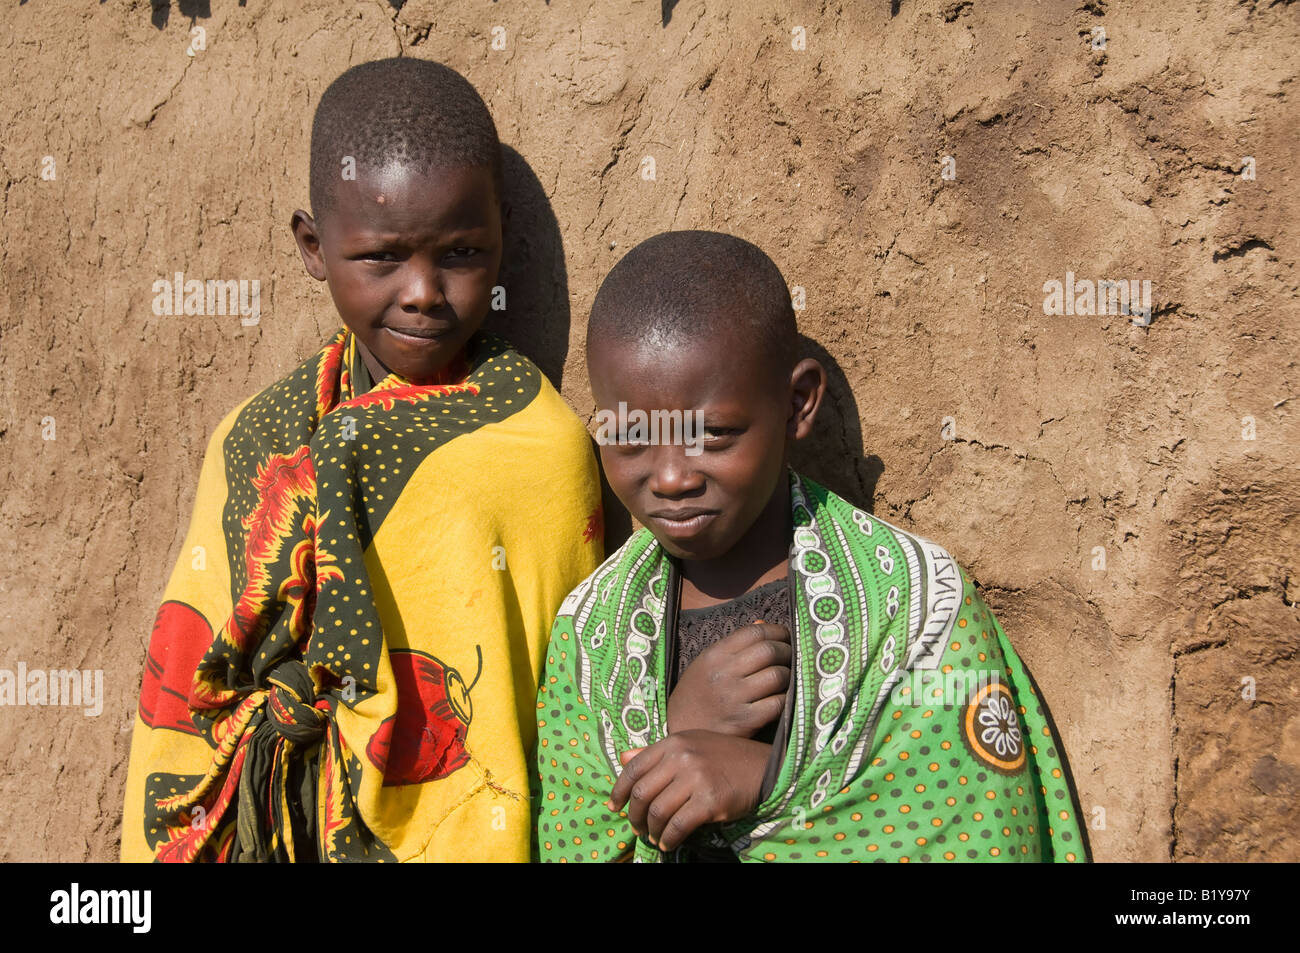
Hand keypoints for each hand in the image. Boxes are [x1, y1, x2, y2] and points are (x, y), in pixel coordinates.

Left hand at [606, 730, 771, 851]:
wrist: (763, 767)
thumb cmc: (723, 757)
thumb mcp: (689, 745)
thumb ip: (655, 753)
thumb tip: (622, 758)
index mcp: (673, 742)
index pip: (633, 767)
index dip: (619, 790)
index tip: (614, 807)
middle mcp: (682, 757)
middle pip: (642, 793)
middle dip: (634, 816)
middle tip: (638, 828)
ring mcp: (696, 778)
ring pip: (658, 812)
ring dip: (652, 830)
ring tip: (655, 837)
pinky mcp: (710, 801)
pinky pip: (678, 825)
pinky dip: (669, 838)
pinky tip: (669, 842)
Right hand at [667, 622, 790, 735]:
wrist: (680, 729)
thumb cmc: (697, 693)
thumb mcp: (707, 663)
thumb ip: (735, 644)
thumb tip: (764, 623)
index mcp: (714, 654)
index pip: (755, 632)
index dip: (777, 631)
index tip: (785, 637)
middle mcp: (723, 673)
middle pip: (769, 651)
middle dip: (787, 652)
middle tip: (790, 658)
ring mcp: (734, 698)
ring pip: (777, 676)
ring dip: (788, 676)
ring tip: (785, 679)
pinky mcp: (744, 721)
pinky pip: (777, 703)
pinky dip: (785, 699)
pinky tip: (780, 699)